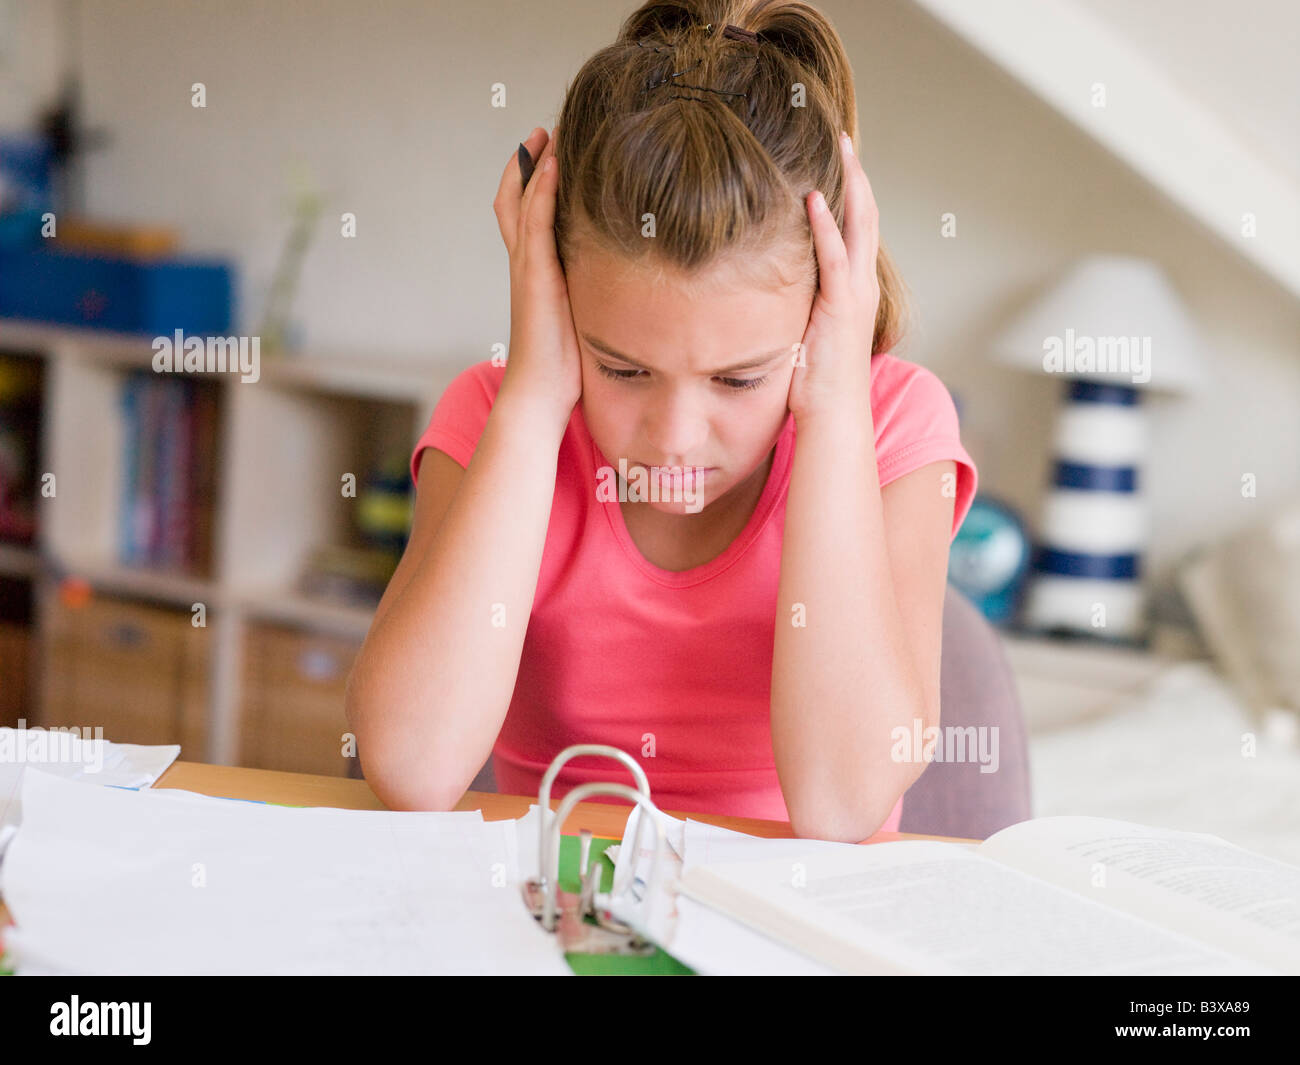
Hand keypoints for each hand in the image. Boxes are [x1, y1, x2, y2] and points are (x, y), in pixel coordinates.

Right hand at [492, 125, 582, 429]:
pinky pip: (535, 223)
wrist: (541, 394)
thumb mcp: (579, 320)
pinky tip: (555, 164)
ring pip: (522, 203)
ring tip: (547, 133)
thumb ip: (589, 296)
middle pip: (514, 200)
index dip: (531, 186)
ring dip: (534, 165)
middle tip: (542, 131)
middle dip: (526, 163)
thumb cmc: (563, 368)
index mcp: (533, 275)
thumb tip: (619, 287)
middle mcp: (524, 265)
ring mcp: (526, 268)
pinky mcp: (535, 276)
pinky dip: (541, 190)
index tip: (549, 156)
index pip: (524, 219)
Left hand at [787, 130, 880, 424]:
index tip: (836, 160)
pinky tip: (815, 197)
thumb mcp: (805, 330)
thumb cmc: (815, 384)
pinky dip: (827, 226)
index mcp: (853, 288)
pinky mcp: (841, 307)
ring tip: (840, 148)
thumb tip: (767, 287)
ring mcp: (854, 293)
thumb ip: (796, 302)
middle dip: (856, 175)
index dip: (850, 192)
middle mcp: (860, 284)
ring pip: (858, 226)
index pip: (855, 229)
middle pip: (865, 216)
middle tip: (844, 137)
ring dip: (850, 186)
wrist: (832, 417)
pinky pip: (834, 258)